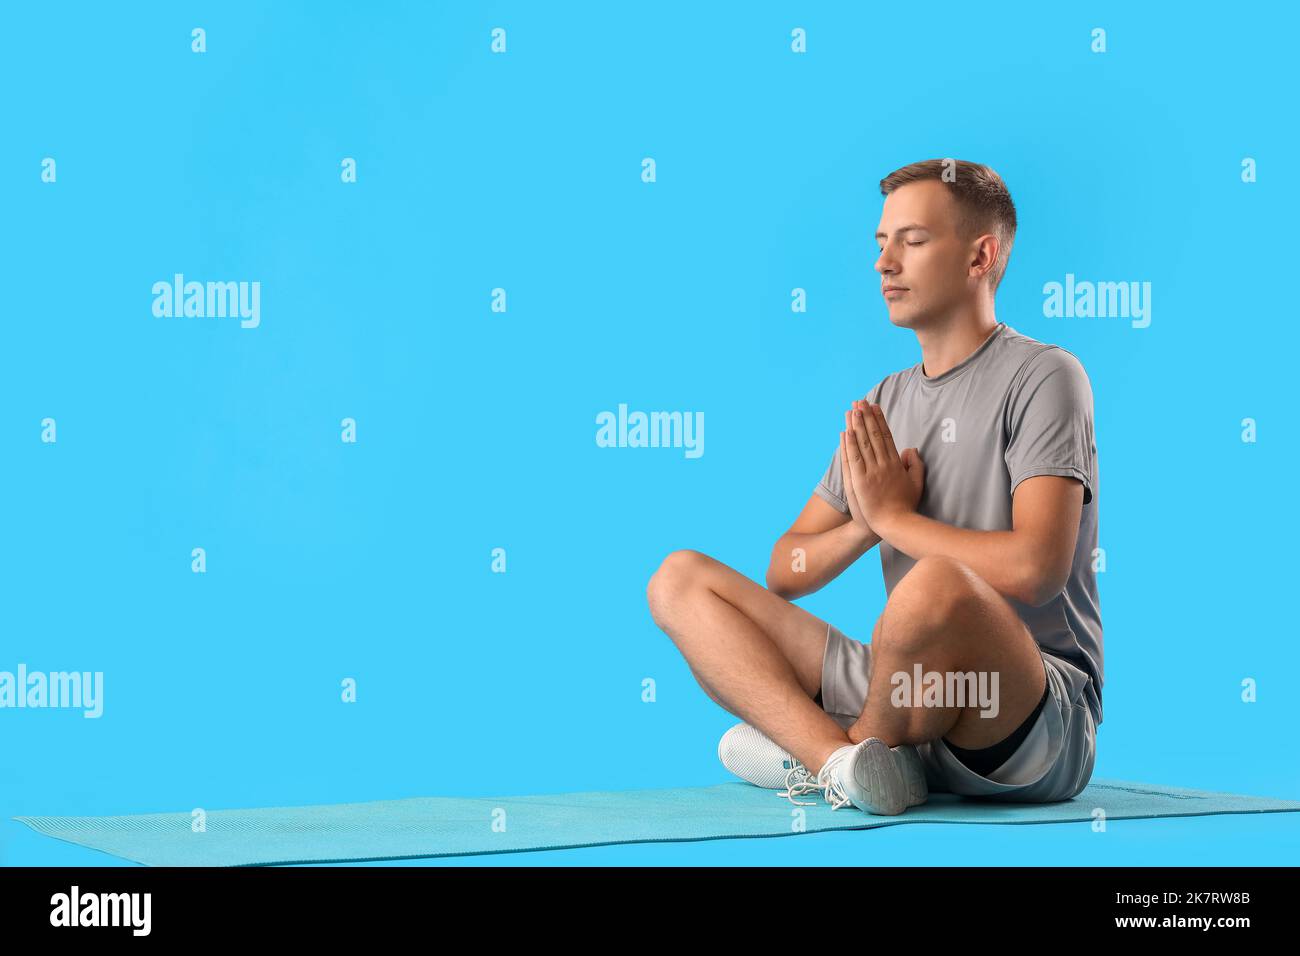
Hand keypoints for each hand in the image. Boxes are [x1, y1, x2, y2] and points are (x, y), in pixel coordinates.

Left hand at [842, 400, 923, 537]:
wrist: (895, 524)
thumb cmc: (906, 506)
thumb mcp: (917, 483)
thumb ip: (916, 465)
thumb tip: (911, 449)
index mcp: (896, 464)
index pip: (886, 436)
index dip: (879, 420)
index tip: (875, 407)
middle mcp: (883, 464)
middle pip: (873, 435)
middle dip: (867, 417)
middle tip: (861, 401)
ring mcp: (871, 472)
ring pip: (862, 443)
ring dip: (857, 425)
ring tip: (852, 409)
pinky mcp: (860, 481)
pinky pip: (853, 458)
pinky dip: (849, 444)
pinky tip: (846, 431)